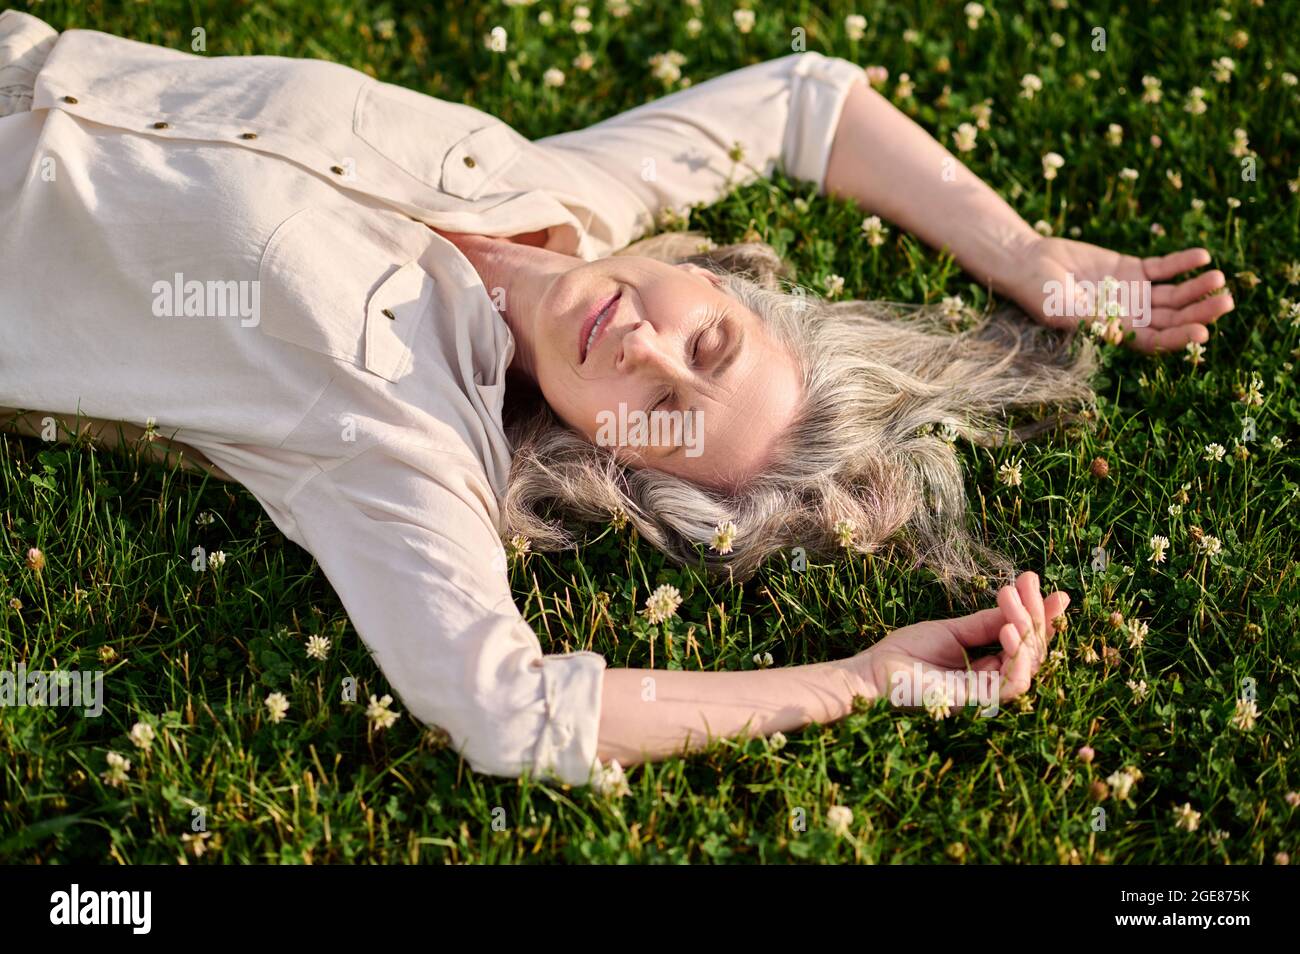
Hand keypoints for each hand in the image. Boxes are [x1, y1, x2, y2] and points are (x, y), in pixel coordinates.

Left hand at [850, 571, 1067, 709]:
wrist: (873, 671)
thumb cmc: (905, 652)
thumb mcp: (951, 630)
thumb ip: (985, 623)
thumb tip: (1018, 604)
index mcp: (985, 667)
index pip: (1024, 643)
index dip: (1041, 618)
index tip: (1057, 592)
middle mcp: (991, 681)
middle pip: (1033, 652)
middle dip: (1037, 614)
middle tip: (1031, 581)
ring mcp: (985, 693)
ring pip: (1028, 666)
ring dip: (1026, 629)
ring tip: (1011, 601)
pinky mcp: (976, 701)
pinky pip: (1012, 685)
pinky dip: (1017, 658)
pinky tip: (1008, 631)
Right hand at [1010, 237, 1234, 353]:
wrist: (1028, 263)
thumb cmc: (1038, 294)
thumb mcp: (1064, 312)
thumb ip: (1094, 321)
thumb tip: (1122, 335)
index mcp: (1114, 333)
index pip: (1154, 341)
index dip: (1179, 338)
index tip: (1202, 333)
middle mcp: (1130, 316)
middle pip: (1173, 317)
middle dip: (1200, 312)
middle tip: (1226, 301)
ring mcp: (1134, 292)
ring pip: (1175, 293)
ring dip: (1198, 287)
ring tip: (1218, 278)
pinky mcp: (1132, 268)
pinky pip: (1164, 267)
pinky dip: (1183, 263)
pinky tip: (1201, 258)